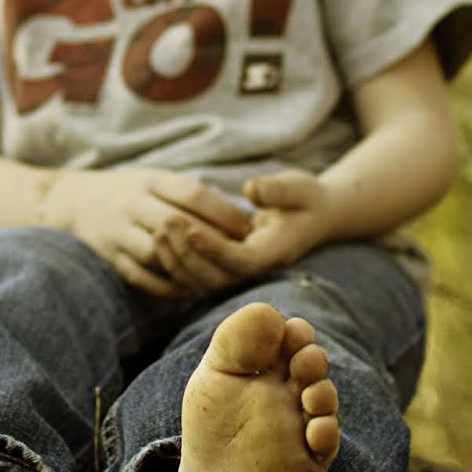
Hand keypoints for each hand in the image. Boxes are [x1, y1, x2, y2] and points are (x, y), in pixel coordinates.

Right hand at [41, 168, 251, 296]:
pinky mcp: (111, 259)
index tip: (249, 227)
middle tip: (241, 255)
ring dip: (190, 266)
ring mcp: (118, 234)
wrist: (73, 203)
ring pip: (158, 253)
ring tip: (219, 276)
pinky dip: (168, 287)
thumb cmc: (130, 192)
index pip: (192, 194)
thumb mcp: (155, 180)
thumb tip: (239, 218)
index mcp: (148, 181)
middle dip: (212, 241)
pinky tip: (191, 290)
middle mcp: (131, 205)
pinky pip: (142, 278)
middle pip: (176, 223)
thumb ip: (189, 195)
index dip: (223, 212)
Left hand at [152, 170, 334, 293]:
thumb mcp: (299, 187)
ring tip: (158, 229)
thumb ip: (277, 190)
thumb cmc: (305, 199)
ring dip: (177, 260)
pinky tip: (159, 240)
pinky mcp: (226, 271)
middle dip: (187, 253)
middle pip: (216, 278)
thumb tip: (252, 189)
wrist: (313, 217)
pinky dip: (176, 265)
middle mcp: (256, 270)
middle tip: (165, 221)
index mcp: (274, 252)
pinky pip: (197, 279)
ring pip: (202, 283)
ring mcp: (240, 275)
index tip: (189, 226)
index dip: (213, 248)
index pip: (240, 260)